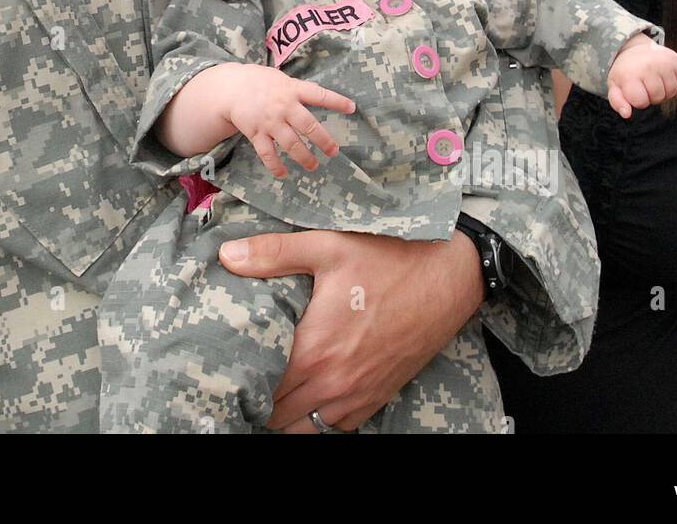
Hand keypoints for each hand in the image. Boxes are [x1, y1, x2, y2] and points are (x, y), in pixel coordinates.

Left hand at [218, 229, 483, 431]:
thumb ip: (273, 254)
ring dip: (286, 417)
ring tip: (268, 392)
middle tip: (241, 378)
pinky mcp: (379, 396)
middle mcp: (335, 384)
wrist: (450, 275)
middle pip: (279, 417)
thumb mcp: (327, 246)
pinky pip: (339, 427)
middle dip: (257, 400)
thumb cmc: (390, 259)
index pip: (261, 389)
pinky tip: (308, 397)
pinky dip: (318, 419)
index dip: (239, 379)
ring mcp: (359, 395)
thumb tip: (227, 255)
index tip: (226, 365)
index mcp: (315, 352)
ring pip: (308, 429)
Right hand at [225, 65, 354, 177]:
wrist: (232, 87)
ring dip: (304, 157)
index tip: (352, 108)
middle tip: (333, 151)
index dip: (336, 101)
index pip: (319, 95)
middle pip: (308, 125)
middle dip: (323, 140)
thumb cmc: (261, 82)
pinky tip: (284, 174)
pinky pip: (268, 153)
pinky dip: (275, 166)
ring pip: (291, 143)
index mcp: (293, 90)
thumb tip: (320, 95)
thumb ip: (299, 90)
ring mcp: (270, 121)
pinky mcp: (256, 133)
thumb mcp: (282, 79)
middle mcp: (283, 106)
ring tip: (313, 166)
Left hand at [606, 34, 676, 117]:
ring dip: (663, 91)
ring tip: (654, 81)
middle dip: (651, 96)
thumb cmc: (626, 71)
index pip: (641, 102)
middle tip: (645, 85)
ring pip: (671, 92)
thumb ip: (617, 102)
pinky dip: (674, 84)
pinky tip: (664, 76)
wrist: (636, 49)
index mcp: (630, 74)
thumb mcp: (615, 86)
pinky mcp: (676, 60)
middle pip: (658, 97)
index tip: (634, 91)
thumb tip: (626, 114)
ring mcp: (664, 62)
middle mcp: (648, 66)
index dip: (638, 101)